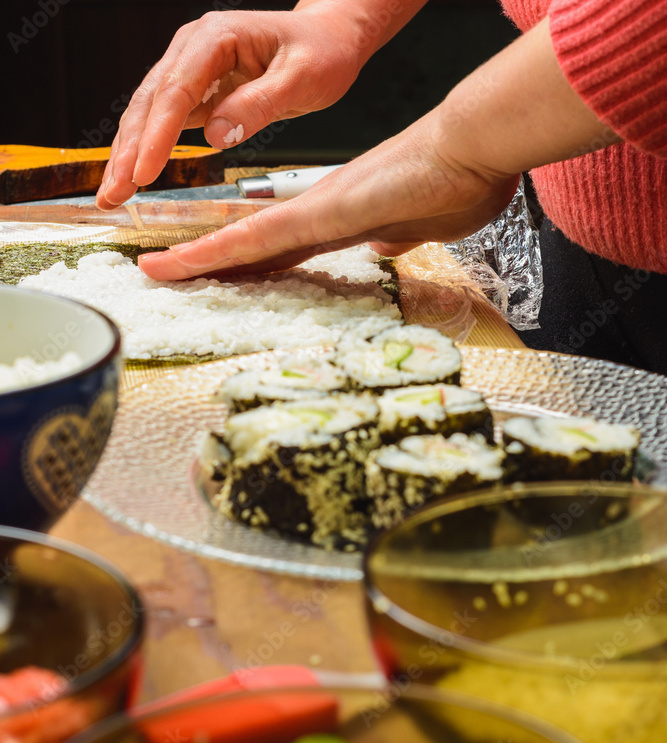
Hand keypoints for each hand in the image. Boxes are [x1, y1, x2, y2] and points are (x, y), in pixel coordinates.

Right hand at [95, 6, 366, 210]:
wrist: (327, 39)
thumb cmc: (320, 53)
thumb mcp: (300, 79)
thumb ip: (258, 105)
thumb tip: (216, 136)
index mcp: (215, 38)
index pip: (177, 90)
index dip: (157, 135)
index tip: (145, 174)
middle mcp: (192, 48)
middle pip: (149, 103)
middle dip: (127, 152)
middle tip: (112, 195)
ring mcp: (189, 70)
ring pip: (147, 114)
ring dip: (127, 155)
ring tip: (111, 195)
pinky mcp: (196, 92)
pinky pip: (163, 123)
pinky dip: (145, 151)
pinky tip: (132, 177)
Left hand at [137, 108, 520, 280]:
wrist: (475, 146)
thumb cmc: (462, 182)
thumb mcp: (426, 226)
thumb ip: (400, 237)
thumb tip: (384, 251)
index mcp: (344, 220)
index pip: (284, 248)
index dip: (250, 263)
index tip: (225, 277)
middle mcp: (321, 212)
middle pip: (254, 245)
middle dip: (211, 263)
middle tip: (165, 272)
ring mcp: (318, 210)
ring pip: (244, 240)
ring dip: (197, 258)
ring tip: (151, 270)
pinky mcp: (322, 211)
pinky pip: (259, 237)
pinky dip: (218, 252)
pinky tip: (182, 264)